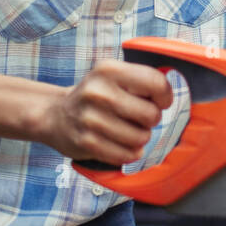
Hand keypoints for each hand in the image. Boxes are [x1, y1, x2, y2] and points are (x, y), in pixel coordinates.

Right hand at [33, 58, 174, 164]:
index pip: (156, 83)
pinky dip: (129, 153)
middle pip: (151, 114)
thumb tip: (169, 92)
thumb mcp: (113, 76)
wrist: (56, 115)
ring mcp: (89, 118)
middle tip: (139, 117)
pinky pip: (125, 155)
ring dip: (139, 137)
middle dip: (151, 119)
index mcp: (108, 70)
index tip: (160, 101)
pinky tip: (121, 145)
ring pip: (140, 138)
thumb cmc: (96, 96)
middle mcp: (97, 92)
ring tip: (126, 130)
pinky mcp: (86, 142)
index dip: (165, 96)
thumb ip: (142, 79)